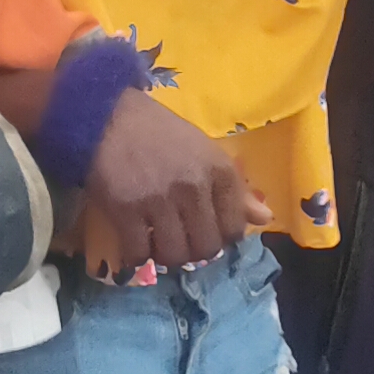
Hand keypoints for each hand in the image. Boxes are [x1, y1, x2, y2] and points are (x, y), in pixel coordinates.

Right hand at [80, 92, 267, 273]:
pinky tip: (135, 245)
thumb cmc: (161, 134)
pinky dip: (137, 257)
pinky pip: (139, 253)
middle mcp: (194, 187)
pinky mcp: (126, 210)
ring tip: (158, 244)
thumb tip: (264, 219)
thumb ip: (235, 189)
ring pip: (175, 255)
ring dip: (166, 257)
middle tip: (181, 241)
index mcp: (219, 172)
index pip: (234, 229)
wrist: (108, 117)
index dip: (221, 238)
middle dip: (195, 252)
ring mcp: (160, 200)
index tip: (206, 232)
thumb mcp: (206, 153)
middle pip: (206, 248)